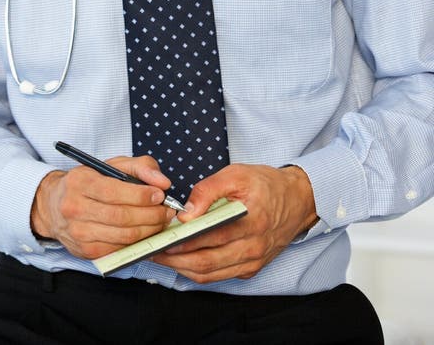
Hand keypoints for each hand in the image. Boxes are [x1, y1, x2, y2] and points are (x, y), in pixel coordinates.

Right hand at [30, 155, 175, 259]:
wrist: (55, 205)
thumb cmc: (90, 181)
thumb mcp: (112, 165)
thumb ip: (140, 167)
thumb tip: (163, 183)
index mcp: (80, 181)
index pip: (114, 192)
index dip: (141, 195)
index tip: (160, 195)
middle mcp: (75, 207)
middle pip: (121, 217)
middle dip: (151, 215)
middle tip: (167, 211)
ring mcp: (78, 232)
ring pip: (122, 236)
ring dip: (149, 230)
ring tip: (161, 222)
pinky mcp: (84, 251)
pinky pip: (118, 249)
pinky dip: (137, 243)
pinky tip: (146, 233)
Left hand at [151, 164, 317, 282]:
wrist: (298, 200)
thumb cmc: (266, 184)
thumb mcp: (237, 173)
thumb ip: (209, 190)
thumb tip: (186, 212)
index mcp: (250, 222)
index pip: (209, 238)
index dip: (182, 241)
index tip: (160, 237)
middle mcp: (253, 248)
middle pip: (206, 263)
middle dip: (175, 260)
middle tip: (153, 251)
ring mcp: (252, 261)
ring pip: (210, 275)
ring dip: (183, 268)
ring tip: (162, 256)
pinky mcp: (251, 268)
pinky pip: (220, 276)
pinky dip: (198, 271)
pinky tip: (183, 259)